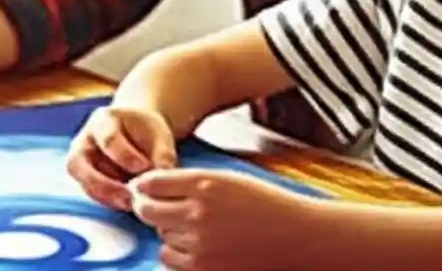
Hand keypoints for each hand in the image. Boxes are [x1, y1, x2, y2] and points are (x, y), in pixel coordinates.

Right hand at [67, 106, 177, 210]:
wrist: (136, 134)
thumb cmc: (147, 132)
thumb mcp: (159, 135)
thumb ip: (162, 154)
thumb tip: (164, 175)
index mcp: (103, 120)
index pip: (108, 139)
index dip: (124, 156)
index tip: (143, 168)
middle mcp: (84, 140)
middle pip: (79, 163)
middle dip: (104, 184)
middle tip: (129, 198)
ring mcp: (81, 161)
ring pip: (83, 182)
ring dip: (106, 196)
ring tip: (130, 205)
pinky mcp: (85, 179)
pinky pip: (91, 193)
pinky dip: (108, 201)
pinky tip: (127, 205)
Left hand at [130, 169, 314, 270]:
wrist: (298, 239)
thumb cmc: (268, 207)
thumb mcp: (229, 180)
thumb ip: (191, 182)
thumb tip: (151, 186)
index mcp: (205, 185)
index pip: (151, 183)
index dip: (144, 186)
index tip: (143, 188)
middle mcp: (198, 214)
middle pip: (147, 210)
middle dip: (148, 208)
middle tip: (155, 208)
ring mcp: (200, 245)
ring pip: (160, 236)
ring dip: (169, 232)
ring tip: (194, 229)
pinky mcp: (203, 269)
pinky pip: (171, 259)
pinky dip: (178, 254)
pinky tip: (198, 247)